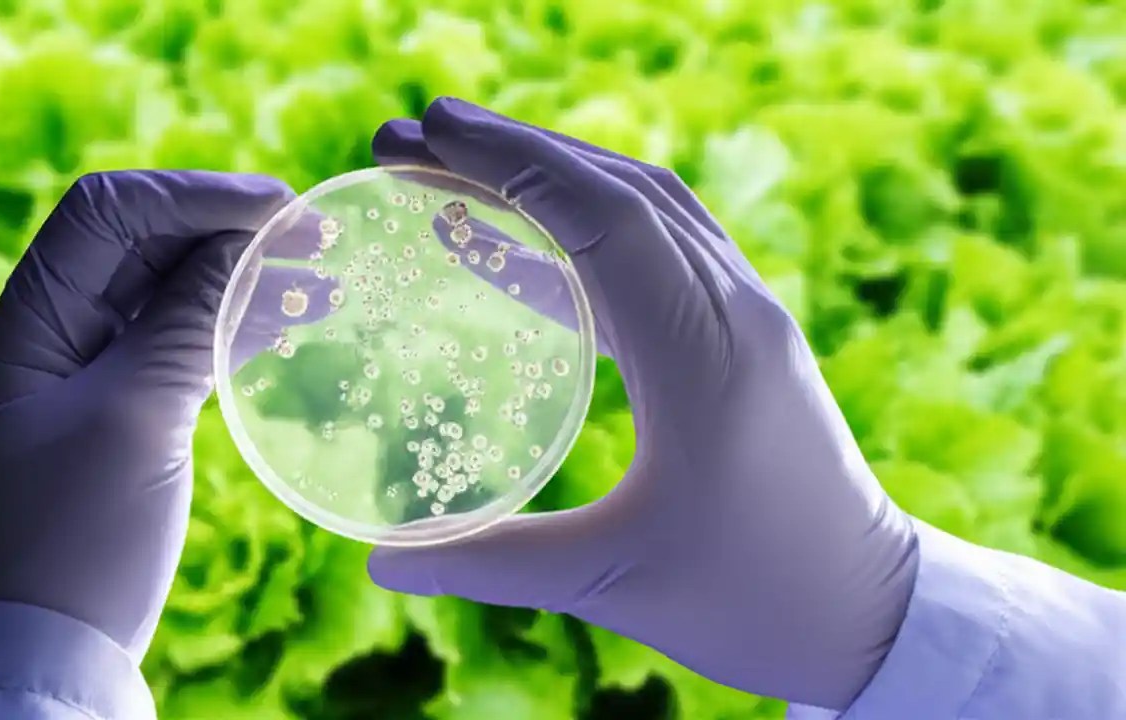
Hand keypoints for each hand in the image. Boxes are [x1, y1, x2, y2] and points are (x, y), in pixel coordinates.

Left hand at [0, 171, 330, 660]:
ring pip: (178, 291)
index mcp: (35, 318)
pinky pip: (189, 340)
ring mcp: (98, 367)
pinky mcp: (133, 405)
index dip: (194, 194)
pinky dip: (240, 325)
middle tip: (319, 234)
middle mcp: (62, 329)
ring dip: (247, 277)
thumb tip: (245, 241)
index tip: (279, 207)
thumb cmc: (77, 533)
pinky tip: (295, 321)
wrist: (55, 642)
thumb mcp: (136, 416)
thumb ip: (188, 320)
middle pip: (149, 243)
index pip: (109, 211)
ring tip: (327, 277)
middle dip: (231, 229)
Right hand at [366, 98, 920, 709]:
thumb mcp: (612, 584)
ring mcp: (751, 319)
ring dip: (559, 172)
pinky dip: (593, 225)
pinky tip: (531, 248)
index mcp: (704, 358)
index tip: (426, 133)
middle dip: (516, 148)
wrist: (874, 614)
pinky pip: (667, 248)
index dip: (511, 164)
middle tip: (416, 134)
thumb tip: (382, 562)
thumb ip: (490, 565)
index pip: (604, 219)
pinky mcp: (750, 337)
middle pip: (623, 188)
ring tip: (463, 165)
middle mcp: (736, 314)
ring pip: (650, 206)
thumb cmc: (752, 601)